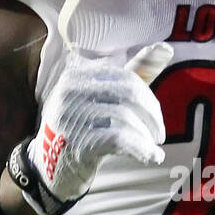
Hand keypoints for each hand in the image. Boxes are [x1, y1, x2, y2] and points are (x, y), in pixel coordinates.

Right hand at [27, 43, 171, 203]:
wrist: (49, 166)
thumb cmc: (81, 127)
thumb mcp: (102, 97)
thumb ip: (133, 73)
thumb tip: (166, 47)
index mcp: (77, 73)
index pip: (125, 76)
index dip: (147, 98)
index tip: (154, 117)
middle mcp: (71, 89)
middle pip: (128, 92)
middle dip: (151, 114)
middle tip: (159, 134)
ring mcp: (71, 115)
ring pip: (126, 117)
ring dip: (146, 136)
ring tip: (152, 147)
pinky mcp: (77, 141)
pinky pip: (121, 139)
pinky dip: (142, 149)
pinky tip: (152, 157)